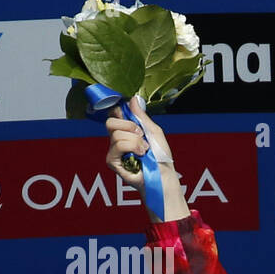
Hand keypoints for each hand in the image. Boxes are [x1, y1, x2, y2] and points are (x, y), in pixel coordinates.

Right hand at [104, 98, 187, 221]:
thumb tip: (133, 98)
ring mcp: (114, 150)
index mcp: (126, 131)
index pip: (114, 114)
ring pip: (117, 134)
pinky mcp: (112, 161)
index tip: (132, 115)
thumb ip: (141, 116)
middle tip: (142, 135)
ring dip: (136, 141)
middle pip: (110, 122)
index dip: (120, 111)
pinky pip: (118, 145)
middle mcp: (117, 139)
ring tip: (144, 150)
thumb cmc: (160, 157)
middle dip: (129, 126)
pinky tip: (140, 155)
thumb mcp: (154, 132)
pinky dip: (132, 147)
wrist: (164, 175)